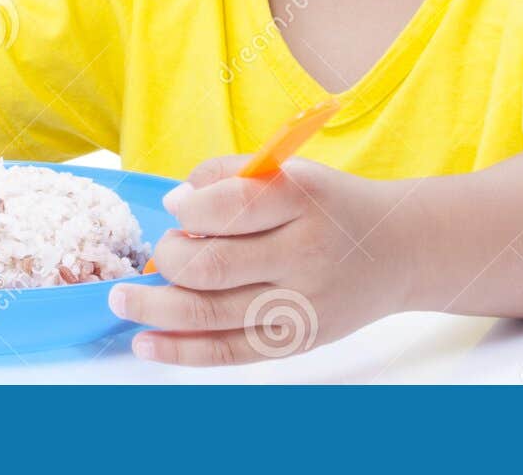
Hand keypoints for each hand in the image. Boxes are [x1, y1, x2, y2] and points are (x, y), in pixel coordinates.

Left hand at [109, 155, 400, 365]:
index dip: (189, 207)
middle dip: (167, 258)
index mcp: (303, 200)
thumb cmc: (328, 204)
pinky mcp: (295, 341)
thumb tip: (175, 203)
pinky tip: (146, 343)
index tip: (174, 207)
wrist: (398, 250)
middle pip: (213, 265)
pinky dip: (180, 350)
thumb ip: (230, 176)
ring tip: (124, 299)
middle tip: (158, 251)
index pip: (232, 205)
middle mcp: (304, 255)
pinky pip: (228, 351)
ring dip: (155, 307)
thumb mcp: (290, 171)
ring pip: (211, 313)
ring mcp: (301, 305)